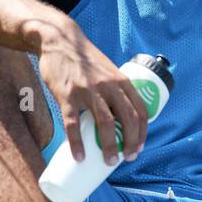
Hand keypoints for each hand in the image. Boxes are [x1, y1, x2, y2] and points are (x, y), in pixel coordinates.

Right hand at [38, 21, 148, 163]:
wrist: (59, 40)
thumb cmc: (84, 60)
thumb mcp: (108, 71)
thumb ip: (115, 90)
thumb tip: (119, 119)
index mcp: (121, 81)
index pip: (140, 110)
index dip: (142, 132)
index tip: (138, 148)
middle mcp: (108, 86)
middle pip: (127, 119)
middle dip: (130, 142)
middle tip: (127, 158)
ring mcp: (88, 91)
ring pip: (104, 123)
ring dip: (109, 146)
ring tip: (109, 161)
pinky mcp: (67, 95)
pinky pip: (73, 124)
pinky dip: (77, 143)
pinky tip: (79, 156)